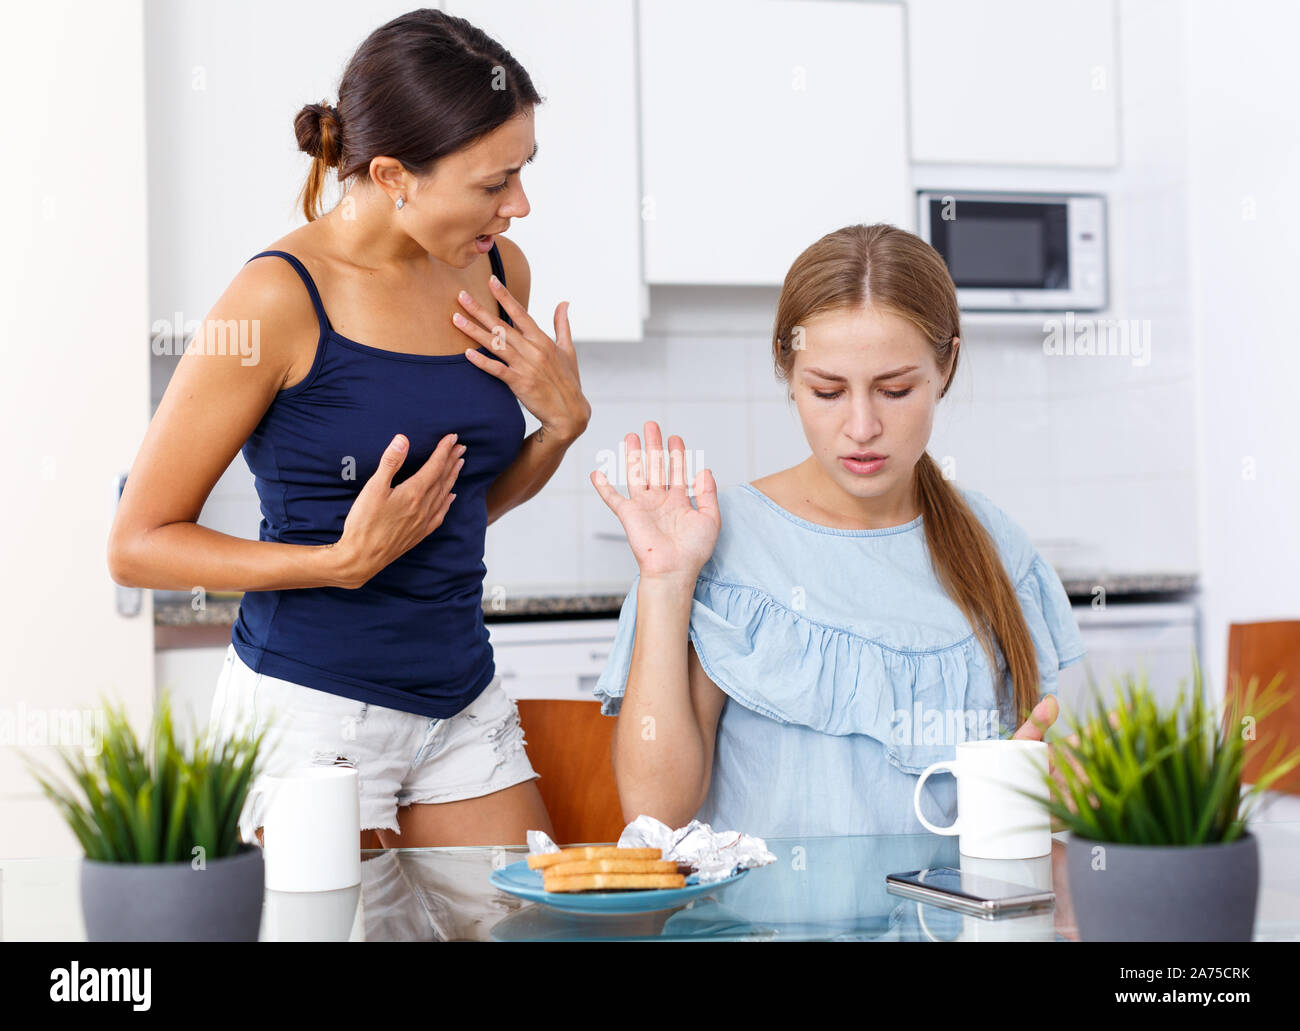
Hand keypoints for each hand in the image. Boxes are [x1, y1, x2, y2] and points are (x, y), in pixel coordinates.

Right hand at [332, 433, 463, 587]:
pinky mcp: (419, 533)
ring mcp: (423, 521)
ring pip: (444, 494)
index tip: (452, 437)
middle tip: (461, 447)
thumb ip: (390, 462)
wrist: (362, 558)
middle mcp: (424, 507)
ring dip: (453, 478)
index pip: (435, 466)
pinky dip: (448, 501)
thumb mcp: (373, 488)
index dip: (444, 450)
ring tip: (459, 465)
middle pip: (443, 479)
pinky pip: (440, 514)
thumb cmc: (364, 523)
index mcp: (413, 493)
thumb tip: (403, 439)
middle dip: (452, 460)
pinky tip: (451, 497)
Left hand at [452, 277, 590, 442]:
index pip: (520, 313)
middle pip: (502, 325)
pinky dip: (482, 362)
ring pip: (496, 344)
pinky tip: (467, 354)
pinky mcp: (520, 384)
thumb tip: (564, 302)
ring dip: (474, 331)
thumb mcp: (568, 350)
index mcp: (543, 340)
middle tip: (461, 295)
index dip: (505, 296)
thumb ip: (562, 324)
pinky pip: (497, 370)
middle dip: (480, 310)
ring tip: (455, 319)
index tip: (491, 280)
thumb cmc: (569, 381)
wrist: (569, 413)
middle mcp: (533, 350)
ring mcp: (526, 366)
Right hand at [589, 421, 720, 580]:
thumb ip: (708, 493)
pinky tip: (597, 473)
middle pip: (655, 466)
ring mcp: (643, 506)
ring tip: (631, 436)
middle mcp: (660, 501)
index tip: (676, 438)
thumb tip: (705, 470)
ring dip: (633, 455)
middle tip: (652, 425)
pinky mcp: (628, 514)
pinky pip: (612, 498)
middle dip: (654, 446)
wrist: (673, 569)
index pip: (677, 471)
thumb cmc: (693, 550)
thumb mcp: (710, 519)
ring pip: (635, 474)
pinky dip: (603, 486)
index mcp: (679, 501)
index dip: (677, 454)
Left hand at [1013, 695, 1120, 830]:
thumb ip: (1035, 724)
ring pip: (1102, 785)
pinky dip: (1103, 808)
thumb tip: (1051, 699)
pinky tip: (1110, 805)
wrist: (1002, 803)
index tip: (1131, 708)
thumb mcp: (1021, 743)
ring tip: (1129, 775)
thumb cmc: (1011, 768)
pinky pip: (1092, 811)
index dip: (1112, 722)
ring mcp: (1078, 791)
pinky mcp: (1074, 814)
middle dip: (1120, 753)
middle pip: (1103, 760)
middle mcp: (1078, 770)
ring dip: (1115, 782)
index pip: (1094, 735)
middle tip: (1138, 745)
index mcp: (1068, 751)